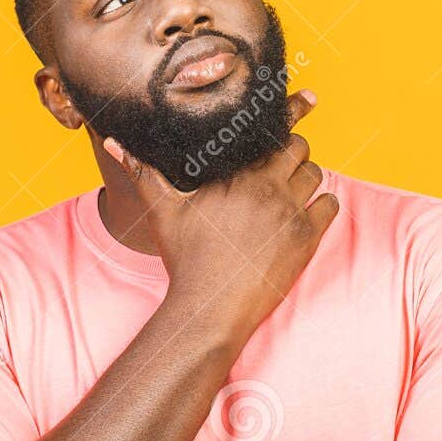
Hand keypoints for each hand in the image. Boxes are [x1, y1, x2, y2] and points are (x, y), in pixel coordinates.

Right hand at [103, 90, 338, 332]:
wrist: (211, 307)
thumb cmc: (186, 259)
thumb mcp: (163, 212)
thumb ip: (142, 172)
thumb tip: (111, 141)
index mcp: (238, 175)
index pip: (270, 135)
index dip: (273, 133)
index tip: (270, 140)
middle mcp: (269, 189)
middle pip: (298, 148)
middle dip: (291, 154)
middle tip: (278, 169)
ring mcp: (291, 213)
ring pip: (316, 174)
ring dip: (306, 178)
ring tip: (290, 192)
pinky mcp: (306, 238)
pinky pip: (330, 205)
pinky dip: (322, 205)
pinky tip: (305, 215)